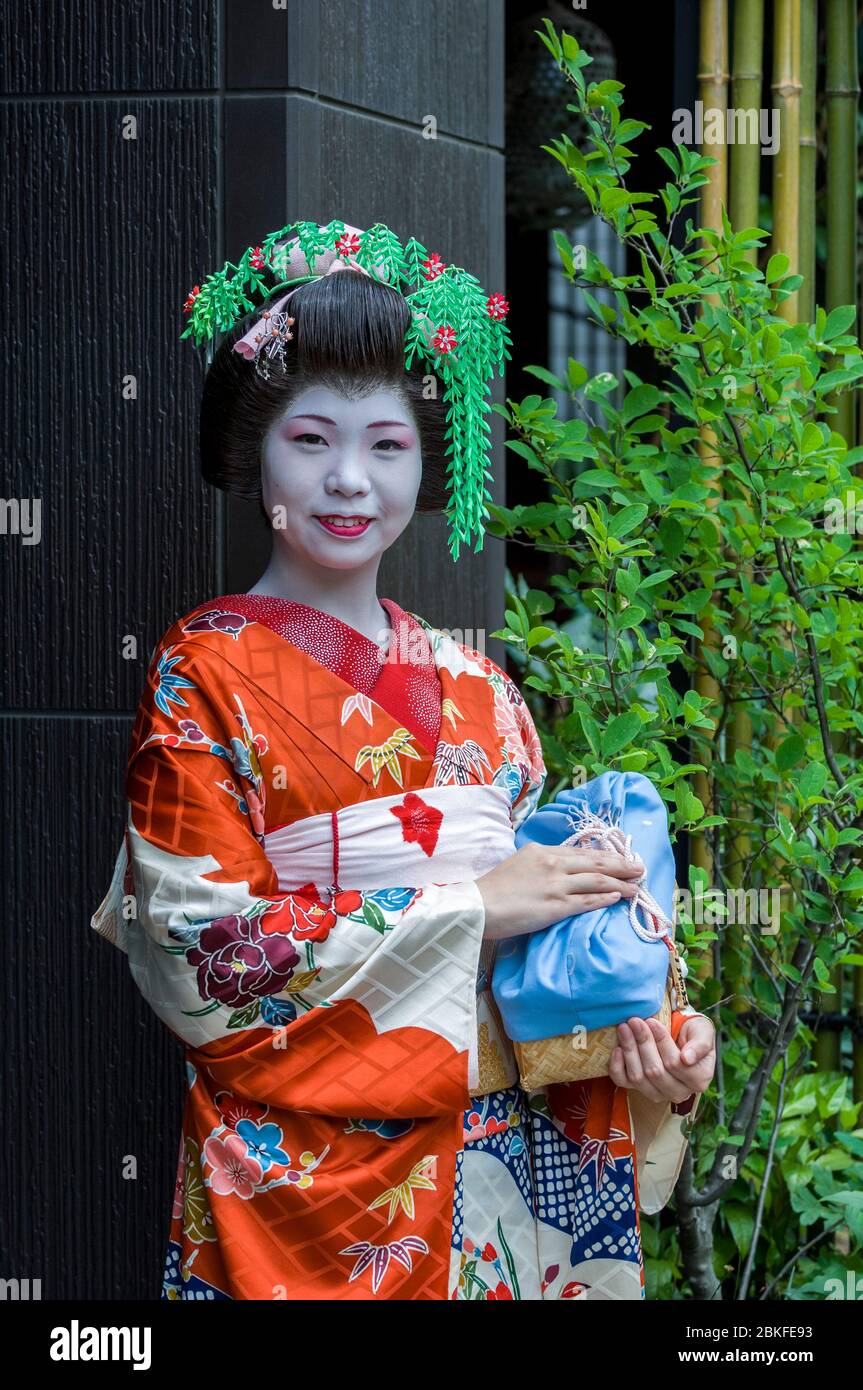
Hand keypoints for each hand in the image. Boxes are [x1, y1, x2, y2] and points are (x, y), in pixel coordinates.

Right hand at [476, 841, 644, 940]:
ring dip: (620, 882)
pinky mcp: (556, 906)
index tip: (619, 859)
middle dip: (620, 864)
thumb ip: (538, 864)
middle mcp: (552, 863)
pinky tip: (618, 898)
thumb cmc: (492, 889)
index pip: (580, 852)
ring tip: (636, 885)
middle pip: (595, 862)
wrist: (477, 906)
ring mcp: (556, 884)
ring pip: (597, 880)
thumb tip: (555, 869)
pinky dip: (605, 898)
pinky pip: (587, 901)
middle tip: (639, 867)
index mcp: (541, 851)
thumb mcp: (517, 865)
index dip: (604, 855)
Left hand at [608, 1013, 715, 1104]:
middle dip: (643, 1043)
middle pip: (656, 1072)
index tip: (653, 1022)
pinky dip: (617, 1066)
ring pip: (639, 1077)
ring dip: (629, 1050)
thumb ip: (700, 1044)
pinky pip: (623, 1082)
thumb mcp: (703, 1032)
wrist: (680, 1035)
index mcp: (698, 1080)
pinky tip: (617, 1049)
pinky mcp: (638, 1090)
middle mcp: (679, 1092)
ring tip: (625, 1028)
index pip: (676, 1064)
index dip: (662, 1042)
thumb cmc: (693, 1033)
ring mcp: (658, 1093)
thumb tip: (687, 1059)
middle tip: (635, 1021)